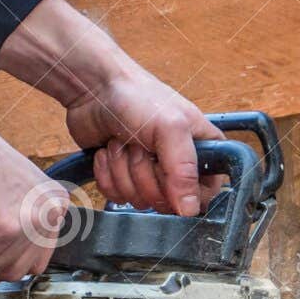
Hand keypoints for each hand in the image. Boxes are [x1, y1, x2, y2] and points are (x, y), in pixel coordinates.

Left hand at [64, 71, 222, 214]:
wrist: (94, 88)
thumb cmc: (138, 97)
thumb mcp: (171, 129)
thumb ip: (184, 171)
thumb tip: (190, 211)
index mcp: (203, 151)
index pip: (204, 194)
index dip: (183, 191)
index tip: (168, 172)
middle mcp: (179, 165)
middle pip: (167, 201)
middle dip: (145, 175)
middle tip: (141, 147)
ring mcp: (150, 172)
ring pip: (138, 200)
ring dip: (123, 170)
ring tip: (125, 143)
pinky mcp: (122, 176)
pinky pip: (116, 196)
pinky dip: (107, 173)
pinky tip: (109, 150)